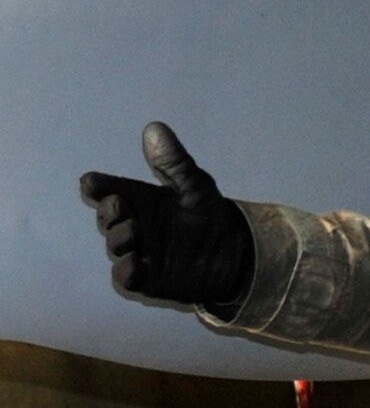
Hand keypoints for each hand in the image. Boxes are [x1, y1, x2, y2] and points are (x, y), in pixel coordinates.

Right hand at [80, 122, 252, 312]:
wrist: (238, 254)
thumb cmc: (210, 216)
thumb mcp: (196, 186)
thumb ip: (175, 162)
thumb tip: (155, 129)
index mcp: (140, 199)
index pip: (107, 190)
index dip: (97, 186)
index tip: (93, 184)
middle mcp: (134, 224)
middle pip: (107, 217)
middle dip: (109, 212)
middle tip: (121, 206)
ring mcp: (139, 251)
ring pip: (116, 246)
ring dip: (120, 238)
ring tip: (137, 230)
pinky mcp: (148, 278)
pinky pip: (126, 278)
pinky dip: (126, 272)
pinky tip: (136, 264)